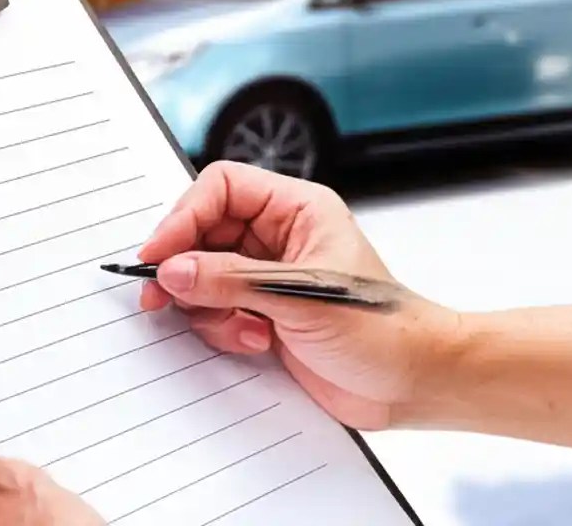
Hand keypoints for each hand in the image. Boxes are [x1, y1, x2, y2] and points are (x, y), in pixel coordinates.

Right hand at [139, 161, 462, 429]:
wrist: (412, 383)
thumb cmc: (384, 329)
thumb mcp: (299, 298)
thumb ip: (230, 280)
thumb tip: (175, 270)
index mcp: (298, 209)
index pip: (222, 189)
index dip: (184, 217)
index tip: (159, 252)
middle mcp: (280, 237)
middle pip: (205, 232)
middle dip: (185, 266)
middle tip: (161, 295)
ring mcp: (270, 277)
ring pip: (204, 275)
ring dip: (209, 306)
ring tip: (240, 326)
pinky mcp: (265, 314)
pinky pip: (217, 310)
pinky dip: (223, 328)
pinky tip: (257, 342)